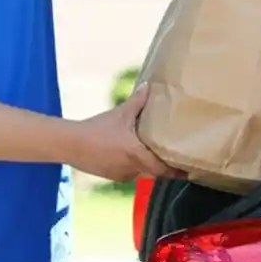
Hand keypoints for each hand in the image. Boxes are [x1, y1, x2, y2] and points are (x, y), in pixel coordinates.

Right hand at [68, 85, 184, 182]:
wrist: (71, 144)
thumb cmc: (97, 129)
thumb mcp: (120, 113)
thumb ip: (137, 101)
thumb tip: (149, 86)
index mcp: (137, 155)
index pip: (163, 169)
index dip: (177, 171)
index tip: (190, 170)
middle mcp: (132, 169)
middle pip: (155, 172)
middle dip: (165, 167)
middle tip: (176, 160)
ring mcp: (122, 175)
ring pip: (142, 172)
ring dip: (149, 165)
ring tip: (155, 155)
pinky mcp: (112, 176)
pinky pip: (129, 172)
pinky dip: (135, 165)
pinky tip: (131, 155)